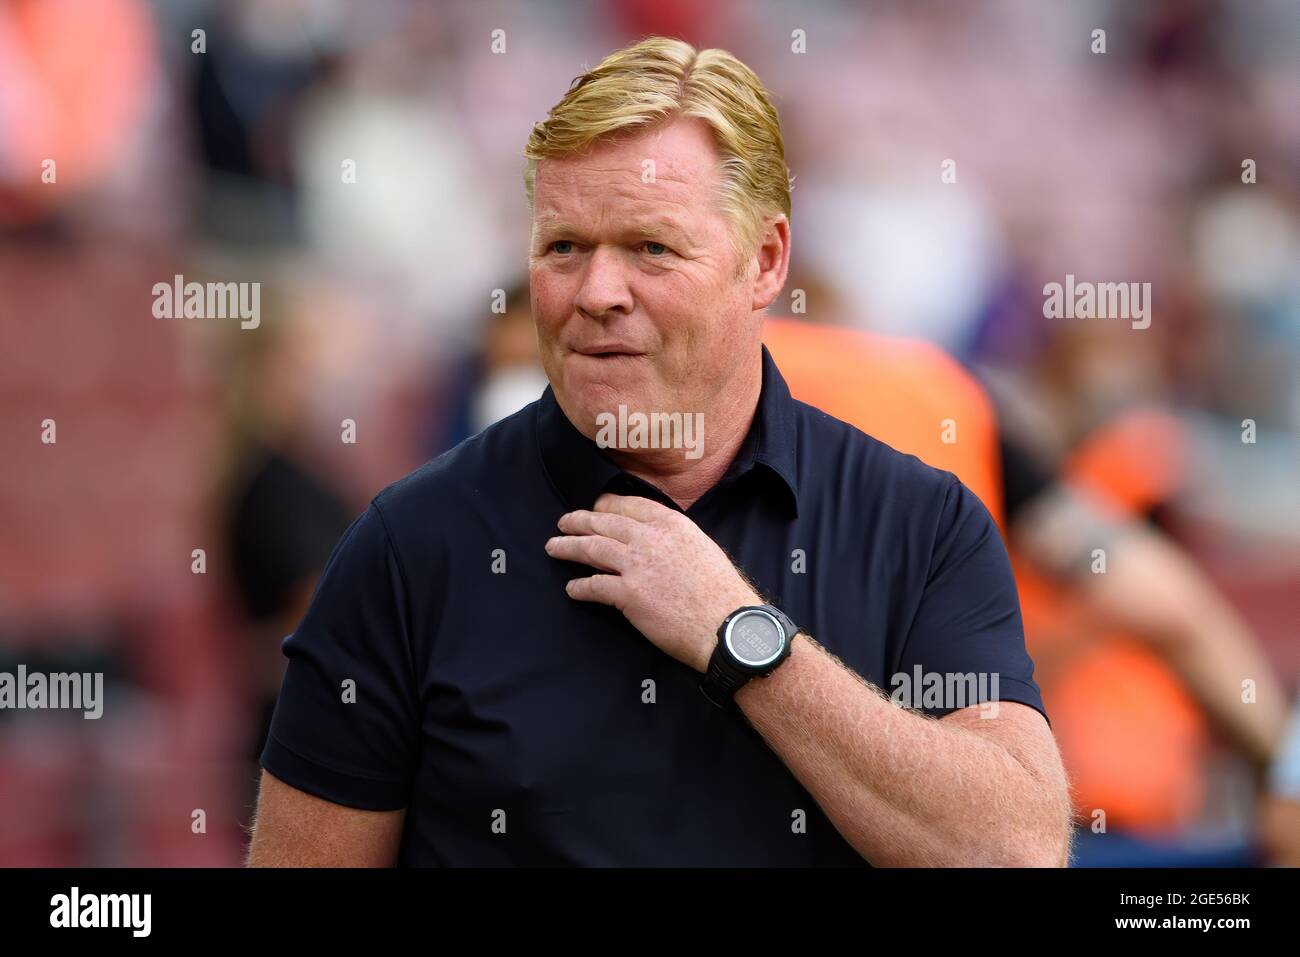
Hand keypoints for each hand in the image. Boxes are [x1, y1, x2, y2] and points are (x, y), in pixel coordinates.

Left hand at [545, 493, 762, 672]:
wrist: (726, 626)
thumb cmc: (721, 592)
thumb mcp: (702, 548)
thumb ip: (674, 538)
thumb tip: (655, 539)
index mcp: (671, 524)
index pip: (629, 505)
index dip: (606, 505)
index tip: (595, 507)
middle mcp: (650, 539)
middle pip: (604, 523)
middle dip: (579, 521)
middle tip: (564, 523)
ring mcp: (637, 566)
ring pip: (591, 548)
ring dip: (568, 547)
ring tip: (555, 547)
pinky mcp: (628, 595)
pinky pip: (594, 586)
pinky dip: (579, 587)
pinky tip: (572, 589)